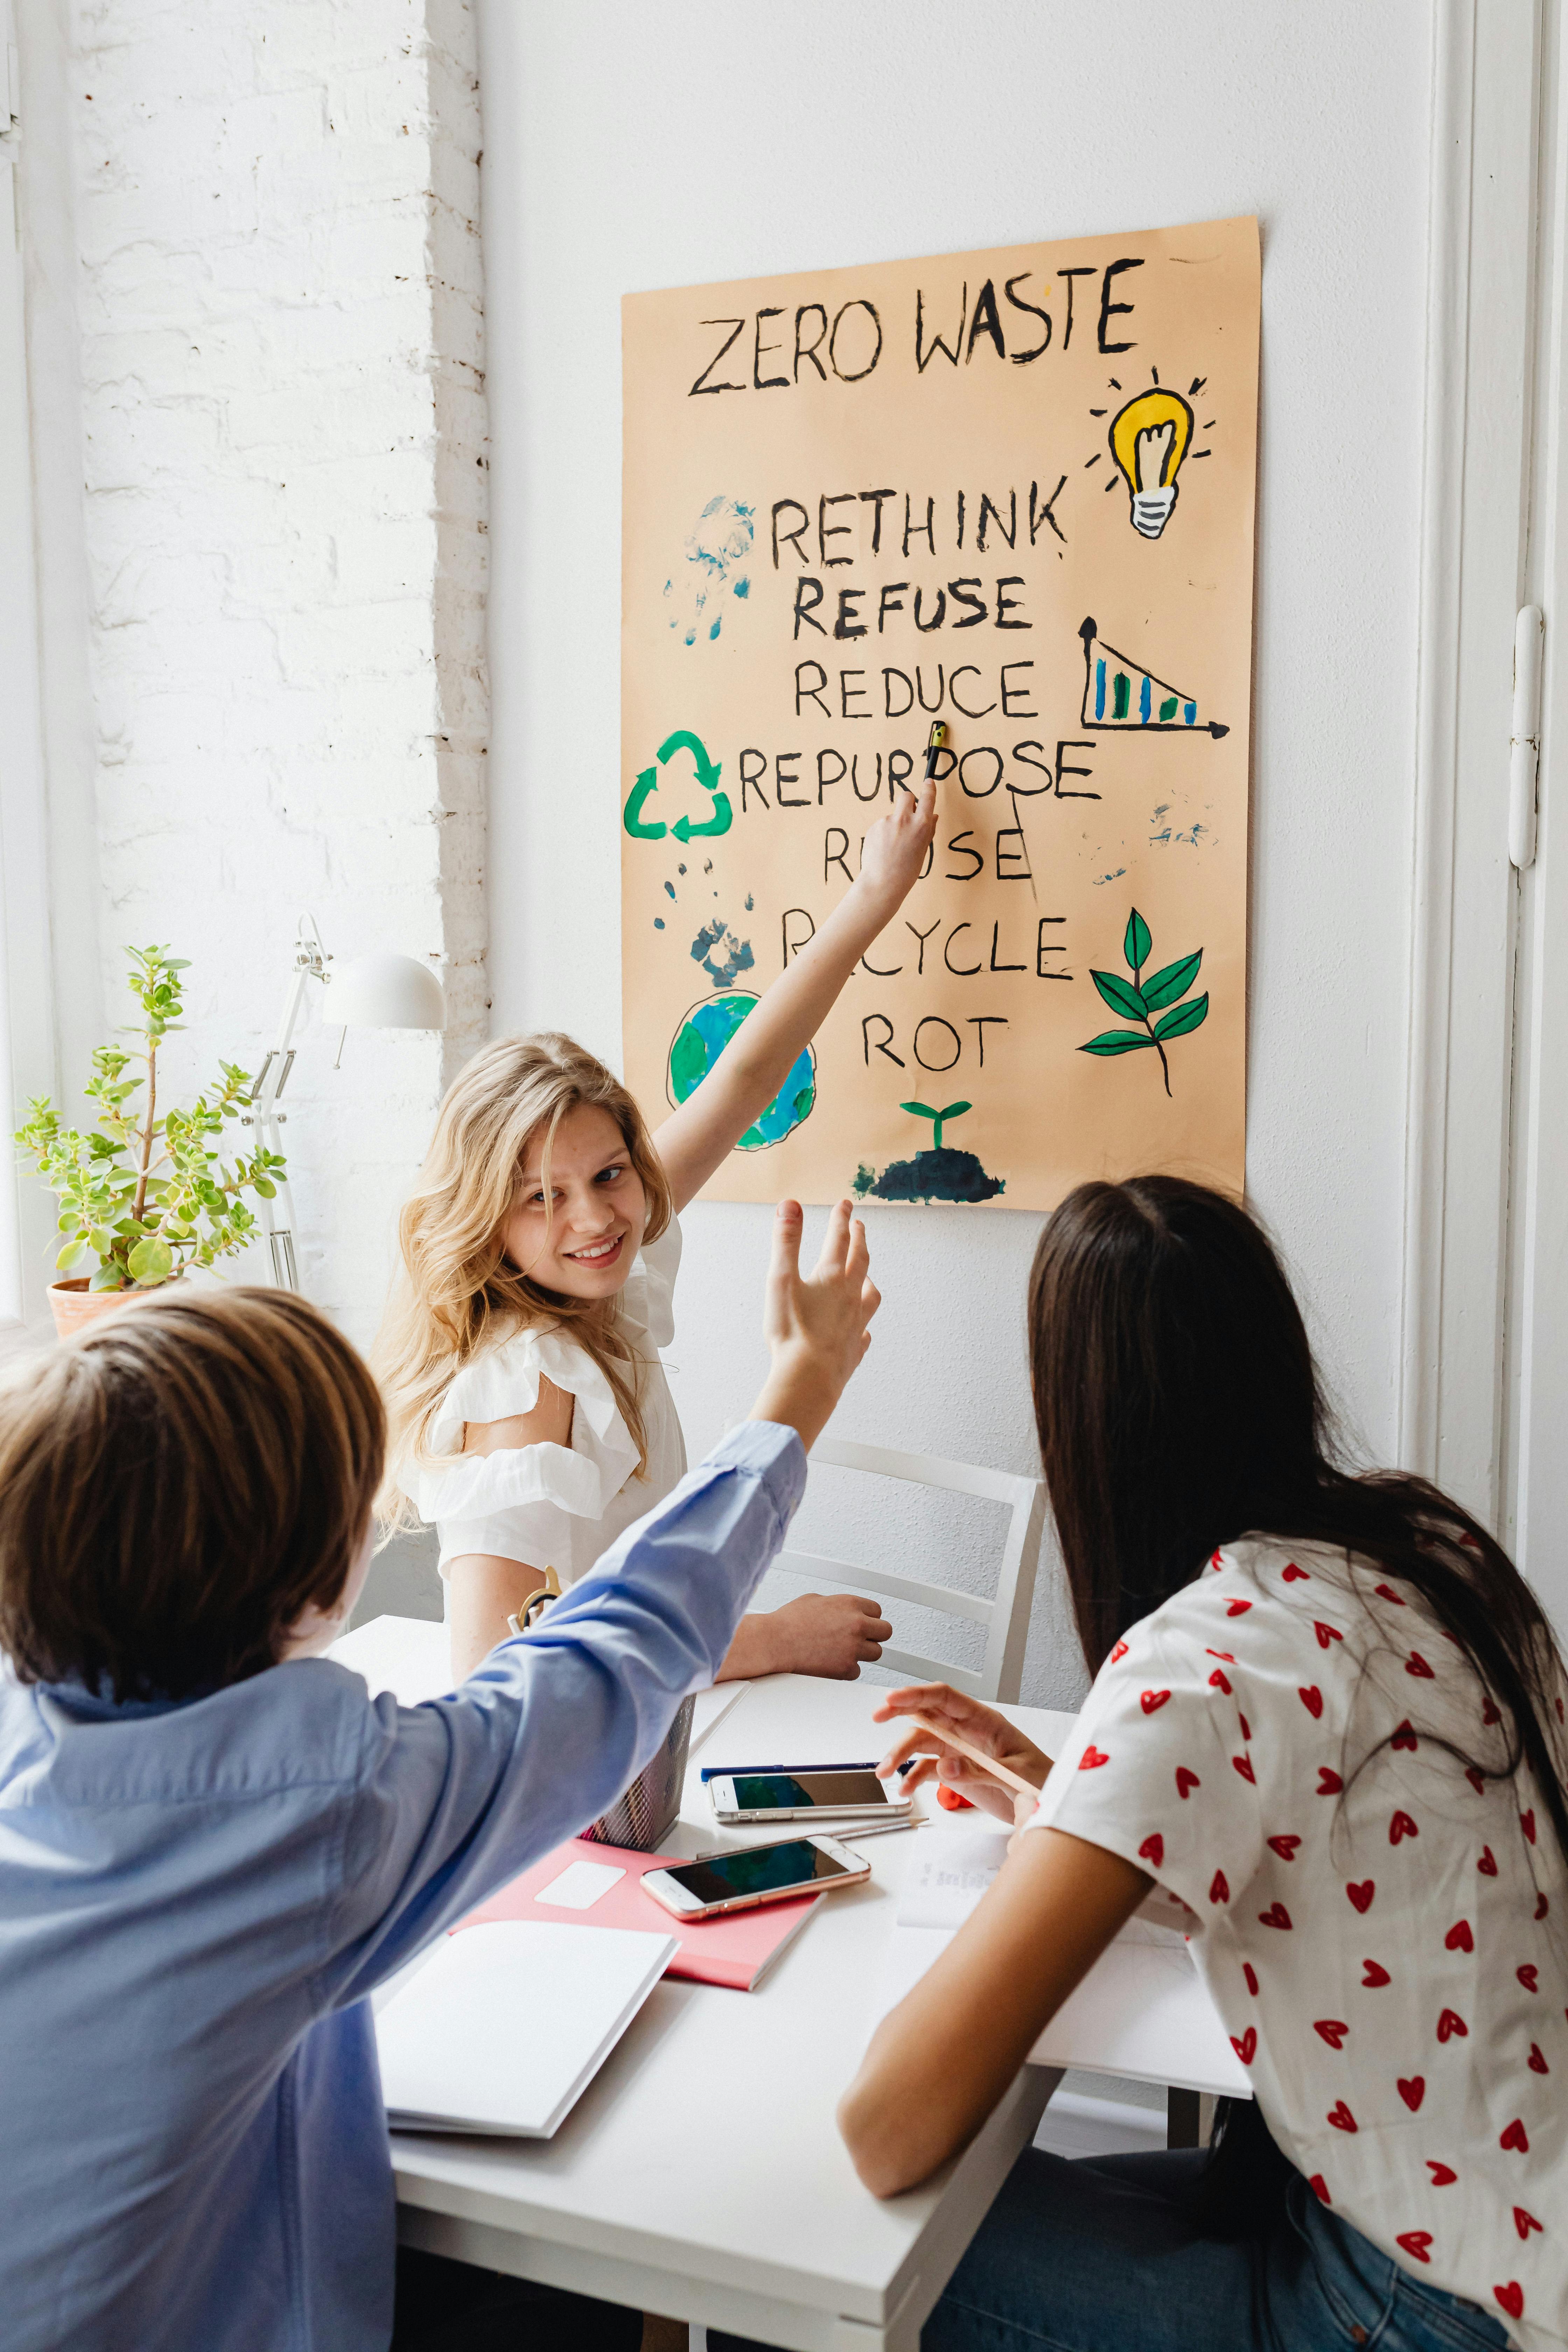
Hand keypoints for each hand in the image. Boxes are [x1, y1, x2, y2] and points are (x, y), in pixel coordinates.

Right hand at [727, 1591, 891, 1680]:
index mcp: (850, 1604)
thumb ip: (837, 1605)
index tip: (863, 1624)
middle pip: (885, 1632)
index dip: (869, 1618)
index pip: (877, 1611)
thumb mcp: (815, 1600)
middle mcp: (857, 1624)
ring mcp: (853, 1647)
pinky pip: (857, 1671)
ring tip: (844, 1652)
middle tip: (862, 1639)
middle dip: (873, 1635)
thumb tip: (844, 1610)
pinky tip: (832, 1663)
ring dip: (862, 1653)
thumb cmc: (789, 1621)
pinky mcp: (846, 1668)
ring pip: (876, 1653)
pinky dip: (847, 1669)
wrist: (775, 1642)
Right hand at [749, 1199, 879, 1451]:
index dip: (841, 1218)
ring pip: (870, 1297)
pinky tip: (861, 1329)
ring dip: (868, 1281)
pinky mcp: (853, 1350)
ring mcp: (856, 1325)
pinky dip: (863, 1326)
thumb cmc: (792, 1331)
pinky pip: (863, 1334)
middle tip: (860, 1227)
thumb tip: (790, 1204)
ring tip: (867, 1278)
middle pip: (860, 1262)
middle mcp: (851, 1297)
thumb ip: (785, 1241)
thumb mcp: (781, 1280)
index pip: (839, 1239)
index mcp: (832, 1278)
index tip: (846, 1203)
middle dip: (859, 1240)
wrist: (808, 1378)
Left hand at [853, 775, 936, 913]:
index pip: (927, 798)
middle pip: (906, 795)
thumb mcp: (923, 849)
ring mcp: (886, 822)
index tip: (929, 782)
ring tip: (893, 846)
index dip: (929, 788)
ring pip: (893, 815)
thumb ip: (927, 830)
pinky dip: (883, 834)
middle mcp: (904, 819)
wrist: (883, 882)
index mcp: (921, 825)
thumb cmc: (906, 870)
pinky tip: (883, 849)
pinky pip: (881, 825)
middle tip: (908, 813)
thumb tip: (932, 816)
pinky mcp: (874, 827)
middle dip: (908, 800)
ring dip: (894, 824)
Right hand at [872, 1681, 1052, 1824]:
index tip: (894, 1698)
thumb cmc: (1041, 1779)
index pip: (947, 1699)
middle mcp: (967, 1731)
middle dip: (900, 1712)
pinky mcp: (956, 1771)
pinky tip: (905, 1788)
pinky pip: (927, 1770)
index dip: (919, 1695)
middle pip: (928, 1715)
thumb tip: (946, 1766)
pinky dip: (912, 1778)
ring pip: (922, 1743)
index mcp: (984, 1721)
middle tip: (878, 1717)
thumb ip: (980, 1771)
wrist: (1048, 1803)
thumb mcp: (1017, 1774)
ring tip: (885, 1773)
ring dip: (901, 1755)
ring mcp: (959, 1750)